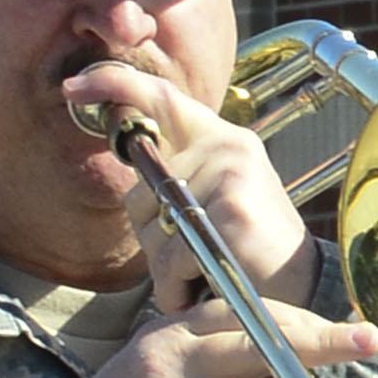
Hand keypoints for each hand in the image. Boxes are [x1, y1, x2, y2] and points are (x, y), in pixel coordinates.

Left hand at [60, 57, 308, 307]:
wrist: (305, 290)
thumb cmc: (248, 251)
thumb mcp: (212, 200)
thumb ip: (175, 178)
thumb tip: (135, 173)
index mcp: (222, 138)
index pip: (162, 97)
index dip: (114, 84)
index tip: (72, 88)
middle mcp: (229, 147)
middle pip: (143, 190)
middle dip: (150, 235)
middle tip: (186, 258)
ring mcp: (233, 176)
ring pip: (155, 228)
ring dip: (164, 269)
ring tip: (198, 279)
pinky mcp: (234, 212)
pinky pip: (173, 254)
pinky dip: (176, 286)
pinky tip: (201, 293)